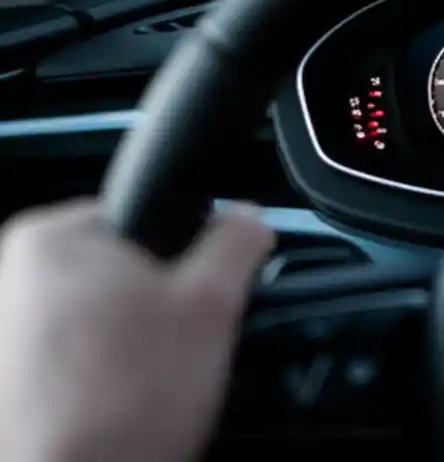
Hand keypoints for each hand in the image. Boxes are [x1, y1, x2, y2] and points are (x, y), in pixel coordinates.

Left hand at [0, 198, 273, 461]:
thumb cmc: (125, 401)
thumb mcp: (212, 304)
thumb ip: (236, 243)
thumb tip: (249, 218)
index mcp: (53, 237)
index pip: (144, 212)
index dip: (185, 254)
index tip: (194, 295)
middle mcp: (11, 274)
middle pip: (120, 267)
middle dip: (154, 303)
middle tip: (173, 345)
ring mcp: (4, 325)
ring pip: (98, 314)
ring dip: (127, 339)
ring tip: (142, 380)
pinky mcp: (10, 372)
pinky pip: (73, 353)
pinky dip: (98, 370)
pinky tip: (115, 400)